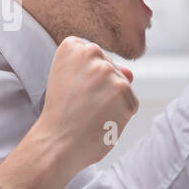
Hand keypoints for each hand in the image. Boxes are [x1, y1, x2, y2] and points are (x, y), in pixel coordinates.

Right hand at [38, 36, 138, 174]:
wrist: (57, 143)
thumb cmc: (61, 116)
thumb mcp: (70, 83)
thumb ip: (99, 71)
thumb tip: (131, 72)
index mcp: (72, 46)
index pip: (94, 57)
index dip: (85, 79)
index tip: (71, 90)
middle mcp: (91, 52)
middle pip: (110, 70)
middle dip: (101, 90)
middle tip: (80, 105)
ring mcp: (108, 70)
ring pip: (122, 86)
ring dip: (112, 103)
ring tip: (90, 113)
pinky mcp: (123, 89)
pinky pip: (131, 102)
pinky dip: (122, 115)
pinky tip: (102, 120)